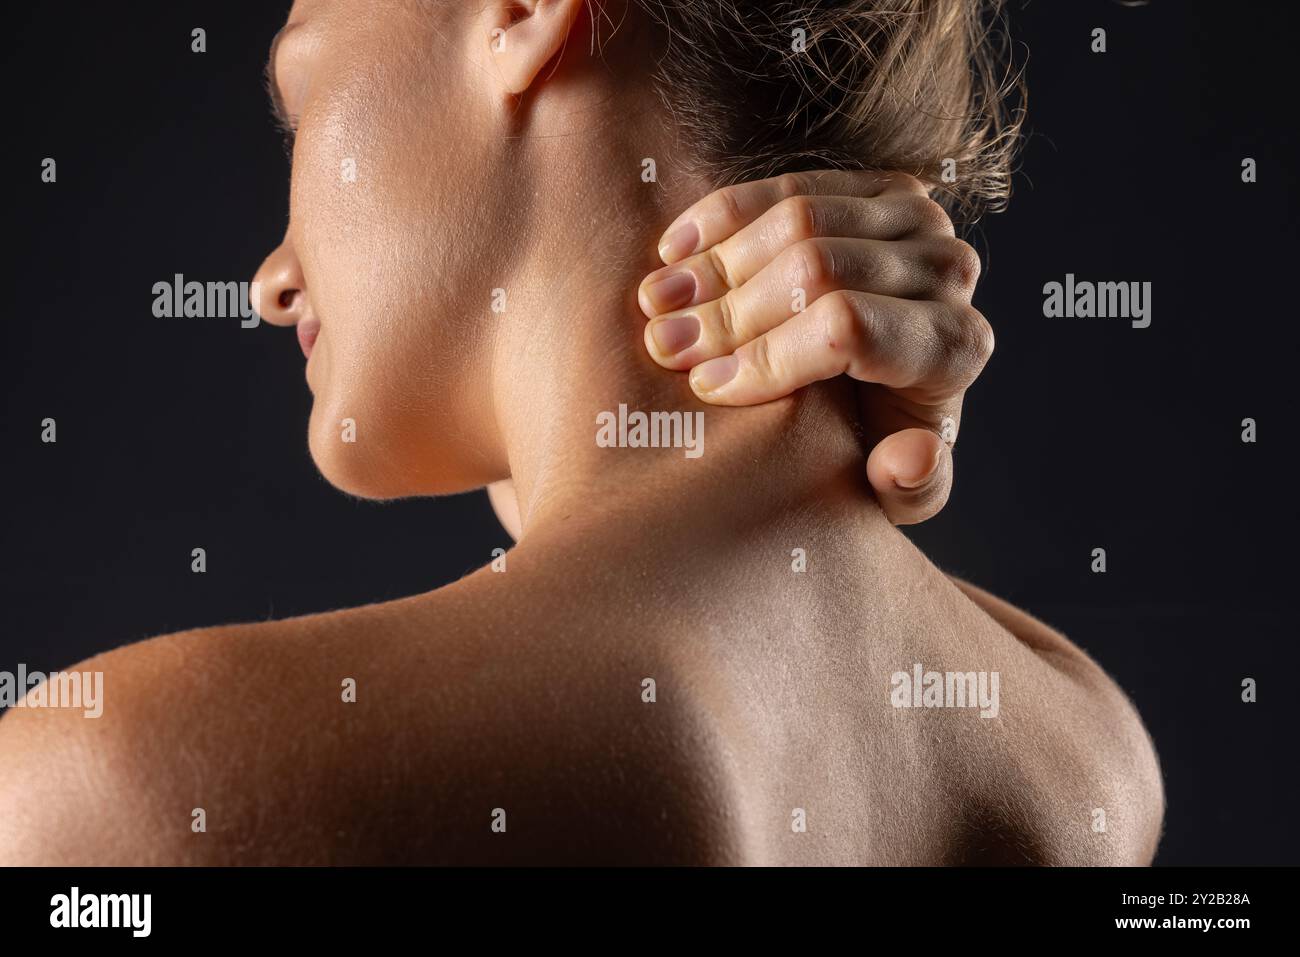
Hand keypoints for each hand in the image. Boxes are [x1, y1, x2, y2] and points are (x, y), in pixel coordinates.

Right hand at [637, 170, 992, 524]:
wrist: (895, 388)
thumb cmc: (882, 447)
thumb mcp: (900, 497)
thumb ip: (911, 492)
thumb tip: (908, 457)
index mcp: (954, 346)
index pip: (849, 329)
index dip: (768, 355)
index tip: (707, 385)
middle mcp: (947, 271)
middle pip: (818, 269)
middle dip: (728, 311)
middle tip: (662, 343)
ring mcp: (916, 220)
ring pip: (798, 220)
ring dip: (715, 263)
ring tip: (655, 301)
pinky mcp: (878, 188)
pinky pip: (790, 186)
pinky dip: (723, 215)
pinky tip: (672, 251)